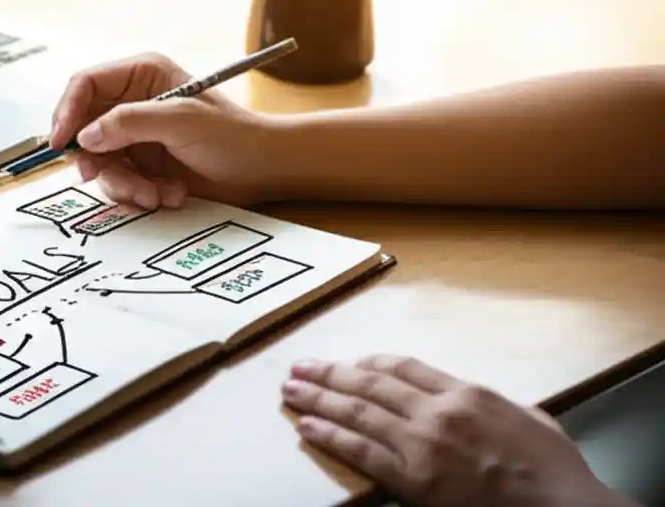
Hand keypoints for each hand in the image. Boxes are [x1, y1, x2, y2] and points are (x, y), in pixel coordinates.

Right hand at [49, 52, 281, 208]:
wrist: (262, 170)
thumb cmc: (232, 135)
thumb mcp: (180, 121)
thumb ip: (130, 123)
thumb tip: (86, 137)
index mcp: (141, 76)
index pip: (85, 85)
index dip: (67, 111)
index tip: (62, 142)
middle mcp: (132, 103)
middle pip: (84, 128)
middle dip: (97, 159)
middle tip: (100, 176)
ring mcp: (135, 137)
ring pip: (100, 162)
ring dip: (125, 184)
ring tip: (156, 194)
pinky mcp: (141, 166)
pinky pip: (119, 183)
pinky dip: (139, 194)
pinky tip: (169, 194)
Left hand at [281, 355, 632, 506]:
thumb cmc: (552, 470)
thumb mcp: (526, 416)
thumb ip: (487, 403)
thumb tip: (467, 399)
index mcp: (465, 393)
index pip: (404, 367)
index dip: (370, 364)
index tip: (349, 363)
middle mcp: (437, 411)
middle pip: (370, 384)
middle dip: (331, 374)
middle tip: (299, 367)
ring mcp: (422, 444)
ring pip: (358, 413)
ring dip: (319, 399)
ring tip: (291, 390)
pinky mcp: (413, 480)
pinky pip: (362, 452)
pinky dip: (331, 437)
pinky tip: (306, 427)